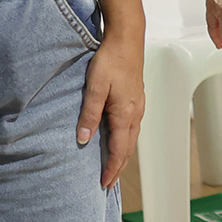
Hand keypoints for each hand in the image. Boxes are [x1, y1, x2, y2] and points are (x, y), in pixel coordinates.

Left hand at [77, 27, 146, 189]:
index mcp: (125, 114)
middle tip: (109, 183)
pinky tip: (119, 139)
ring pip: (131, 139)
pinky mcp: (136, 98)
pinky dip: (126, 141)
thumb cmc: (111, 59)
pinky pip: (132, 127)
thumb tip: (83, 139)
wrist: (127, 38)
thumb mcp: (95, 87)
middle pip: (128, 149)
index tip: (104, 183)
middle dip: (119, 167)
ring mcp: (138, 106)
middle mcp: (135, 113)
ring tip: (114, 166)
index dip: (111, 169)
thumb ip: (89, 114)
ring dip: (123, 155)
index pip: (119, 150)